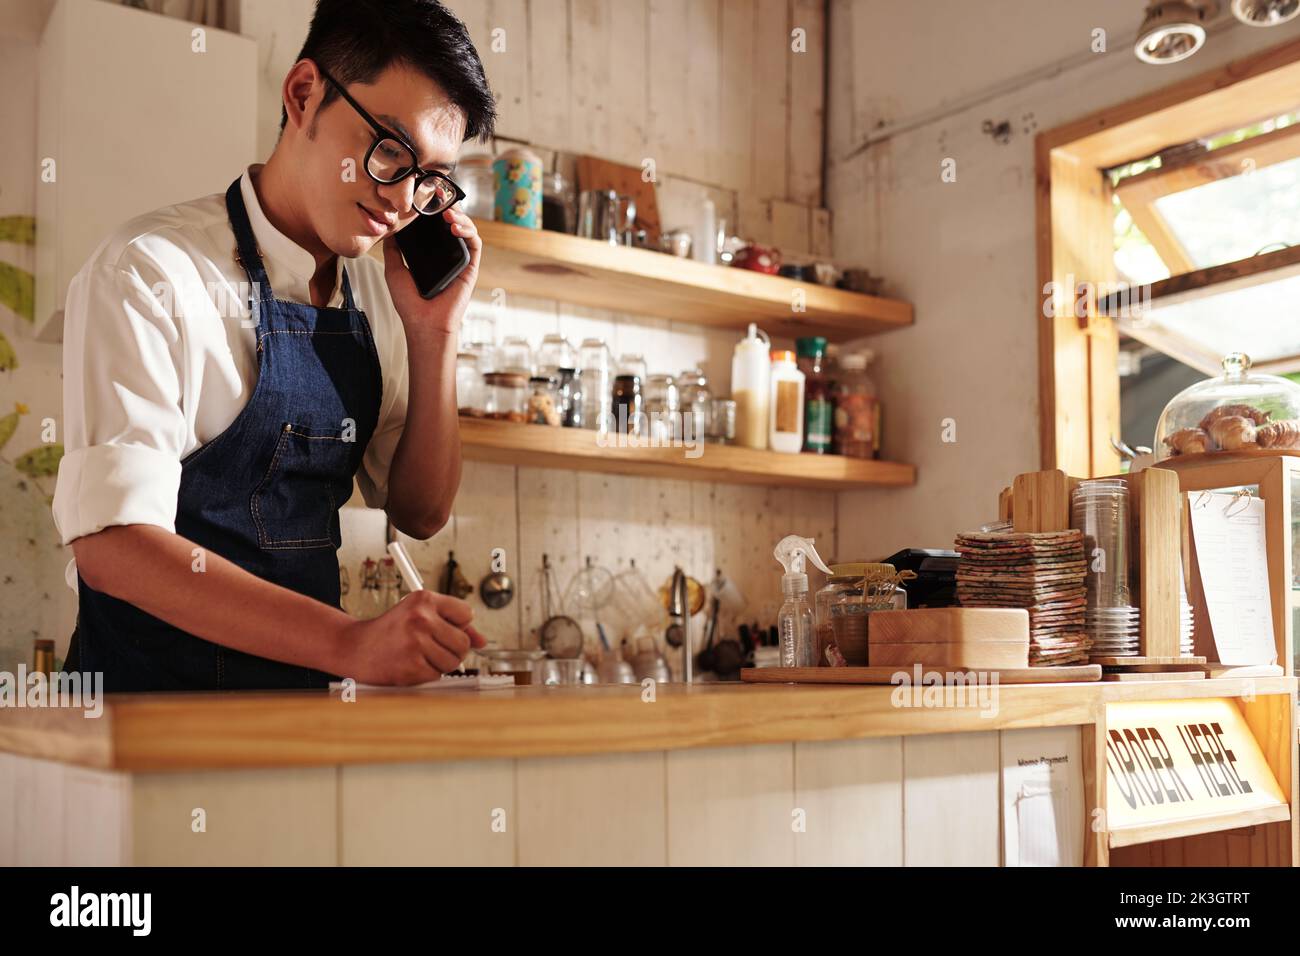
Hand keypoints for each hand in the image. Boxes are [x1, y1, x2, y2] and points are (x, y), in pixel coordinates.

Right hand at [335, 590, 487, 685]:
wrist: (354, 648)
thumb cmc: (390, 631)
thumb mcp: (419, 615)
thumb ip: (453, 624)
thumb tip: (482, 641)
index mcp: (424, 599)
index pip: (466, 613)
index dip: (459, 625)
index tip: (444, 628)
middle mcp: (421, 618)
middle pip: (463, 642)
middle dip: (452, 649)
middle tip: (432, 647)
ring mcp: (416, 643)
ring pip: (453, 661)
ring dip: (440, 663)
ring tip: (419, 655)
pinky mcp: (412, 666)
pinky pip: (437, 675)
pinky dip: (427, 674)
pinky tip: (410, 664)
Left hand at [382, 206, 481, 336]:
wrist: (423, 323)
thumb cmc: (409, 302)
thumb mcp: (394, 269)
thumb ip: (393, 249)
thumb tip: (388, 228)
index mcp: (431, 253)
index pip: (434, 225)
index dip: (432, 208)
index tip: (423, 194)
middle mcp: (447, 254)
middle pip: (451, 222)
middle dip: (446, 205)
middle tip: (437, 193)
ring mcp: (460, 259)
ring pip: (466, 228)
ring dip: (458, 215)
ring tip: (446, 210)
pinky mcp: (471, 267)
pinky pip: (474, 243)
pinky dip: (468, 230)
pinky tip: (454, 225)